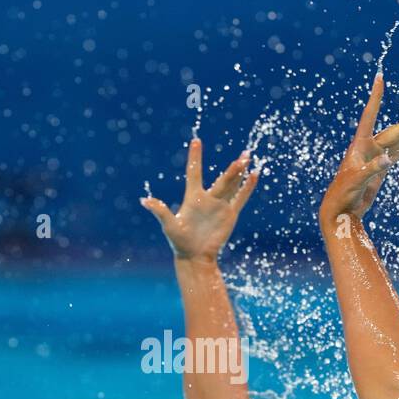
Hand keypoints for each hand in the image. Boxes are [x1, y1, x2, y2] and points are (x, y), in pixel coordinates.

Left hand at [141, 138, 259, 260]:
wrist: (195, 257)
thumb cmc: (179, 242)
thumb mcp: (169, 226)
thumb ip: (160, 211)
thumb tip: (144, 201)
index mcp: (192, 197)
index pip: (194, 172)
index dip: (195, 157)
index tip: (196, 141)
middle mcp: (208, 198)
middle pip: (222, 178)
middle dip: (233, 167)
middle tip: (244, 155)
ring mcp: (220, 205)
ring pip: (232, 185)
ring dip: (241, 172)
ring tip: (248, 157)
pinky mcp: (230, 215)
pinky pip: (240, 198)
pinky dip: (247, 188)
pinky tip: (255, 175)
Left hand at [320, 73, 398, 227]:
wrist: (341, 211)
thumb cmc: (342, 194)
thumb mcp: (356, 182)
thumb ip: (371, 170)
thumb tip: (388, 160)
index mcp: (359, 145)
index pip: (369, 115)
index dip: (375, 97)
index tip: (380, 77)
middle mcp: (369, 147)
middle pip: (394, 130)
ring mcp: (377, 156)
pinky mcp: (382, 167)